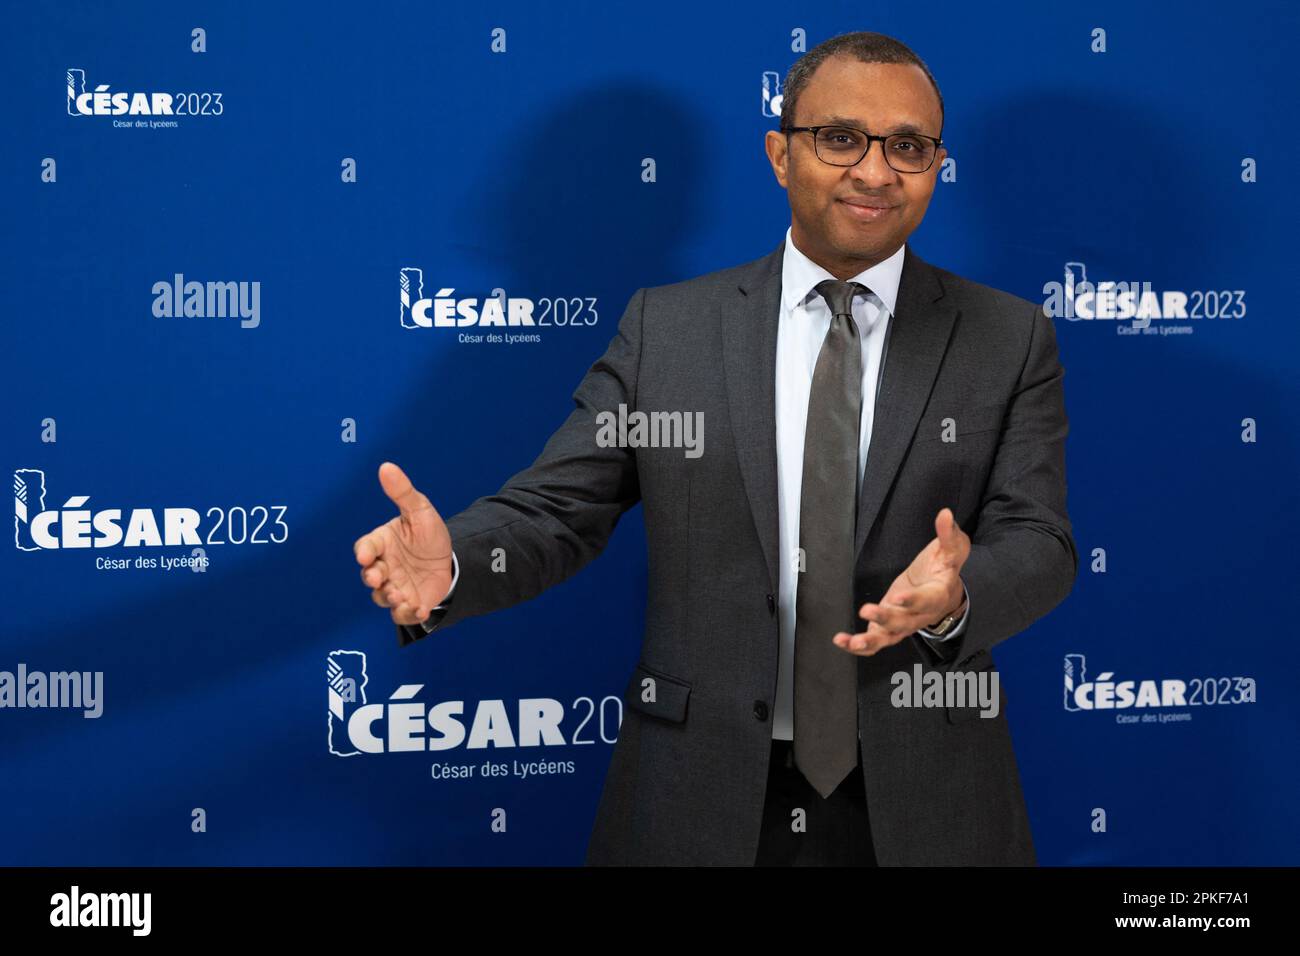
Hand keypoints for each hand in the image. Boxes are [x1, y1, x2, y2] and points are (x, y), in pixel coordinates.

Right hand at [354, 462, 453, 626]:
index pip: (366, 547)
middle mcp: (383, 566)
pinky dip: (406, 614)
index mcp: (381, 543)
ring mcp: (393, 586)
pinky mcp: (407, 603)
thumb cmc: (428, 534)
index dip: (364, 552)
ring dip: (388, 597)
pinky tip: (418, 610)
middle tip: (379, 578)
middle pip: (369, 575)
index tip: (366, 555)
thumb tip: (386, 466)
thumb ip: (402, 492)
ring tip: (400, 595)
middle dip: (372, 577)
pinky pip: (400, 613)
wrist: (450, 560)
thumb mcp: (420, 510)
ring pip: (381, 597)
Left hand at [833, 507, 969, 655]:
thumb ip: (948, 533)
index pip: (927, 600)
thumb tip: (945, 514)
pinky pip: (875, 641)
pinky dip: (859, 646)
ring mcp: (903, 624)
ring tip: (852, 642)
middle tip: (868, 610)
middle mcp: (919, 614)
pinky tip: (841, 641)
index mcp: (937, 595)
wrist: (943, 592)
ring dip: (869, 641)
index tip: (899, 596)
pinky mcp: (888, 627)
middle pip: (904, 622)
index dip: (913, 600)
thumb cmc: (945, 569)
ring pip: (888, 637)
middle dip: (885, 618)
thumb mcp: (953, 549)